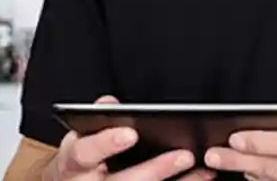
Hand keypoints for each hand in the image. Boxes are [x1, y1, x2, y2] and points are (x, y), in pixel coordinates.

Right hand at [44, 95, 214, 179]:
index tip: (131, 132)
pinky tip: (200, 180)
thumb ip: (97, 120)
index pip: (85, 152)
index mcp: (73, 163)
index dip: (106, 142)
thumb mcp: (81, 137)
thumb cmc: (81, 159)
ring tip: (203, 171)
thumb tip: (110, 104)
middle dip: (156, 170)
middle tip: (185, 155)